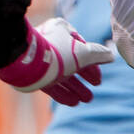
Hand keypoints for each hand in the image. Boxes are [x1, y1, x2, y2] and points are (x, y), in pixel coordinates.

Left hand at [0, 17, 114, 105]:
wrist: (23, 60)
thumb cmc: (55, 52)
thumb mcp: (82, 53)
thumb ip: (97, 54)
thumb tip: (110, 55)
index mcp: (60, 31)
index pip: (81, 47)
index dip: (92, 63)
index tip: (98, 78)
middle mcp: (49, 42)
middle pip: (71, 62)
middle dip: (84, 77)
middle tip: (94, 88)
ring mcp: (40, 58)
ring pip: (60, 74)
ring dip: (75, 87)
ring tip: (86, 99)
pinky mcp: (31, 71)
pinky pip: (49, 82)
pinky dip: (61, 92)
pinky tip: (72, 102)